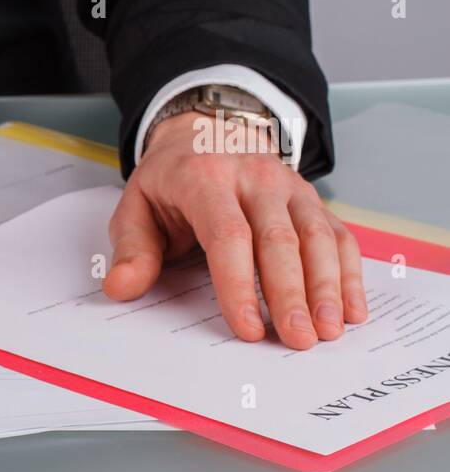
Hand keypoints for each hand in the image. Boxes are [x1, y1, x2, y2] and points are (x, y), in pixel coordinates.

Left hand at [103, 111, 366, 349]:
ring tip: (328, 330)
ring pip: (316, 235)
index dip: (239, 284)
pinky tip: (351, 308)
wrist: (204, 132)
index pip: (228, 235)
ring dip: (327, 286)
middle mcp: (254, 178)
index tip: (248, 327)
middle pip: (279, 239)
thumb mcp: (136, 208)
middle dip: (291, 293)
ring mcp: (289, 186)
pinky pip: (337, 234)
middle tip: (297, 339)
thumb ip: (132, 250)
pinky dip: (349, 272)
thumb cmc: (169, 181)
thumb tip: (120, 288)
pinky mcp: (311, 199)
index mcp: (204, 179)